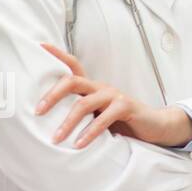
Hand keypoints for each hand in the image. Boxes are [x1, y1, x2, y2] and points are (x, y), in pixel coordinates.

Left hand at [36, 44, 191, 148]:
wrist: (154, 125)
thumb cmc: (120, 121)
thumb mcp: (97, 114)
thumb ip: (80, 113)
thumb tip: (47, 124)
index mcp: (92, 87)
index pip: (73, 66)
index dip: (57, 55)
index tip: (40, 46)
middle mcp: (100, 87)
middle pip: (72, 81)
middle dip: (52, 94)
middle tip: (37, 111)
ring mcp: (114, 95)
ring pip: (84, 103)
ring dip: (68, 122)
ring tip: (56, 139)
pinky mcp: (126, 106)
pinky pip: (104, 118)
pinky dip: (90, 132)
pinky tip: (79, 144)